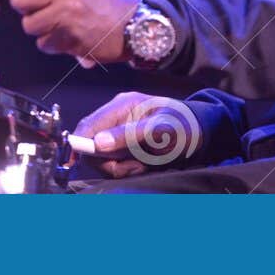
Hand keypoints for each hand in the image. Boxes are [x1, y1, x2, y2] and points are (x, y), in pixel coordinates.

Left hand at [8, 0, 134, 64]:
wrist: (138, 25)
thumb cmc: (114, 2)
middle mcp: (65, 0)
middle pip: (24, 14)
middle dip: (31, 15)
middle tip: (44, 13)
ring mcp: (68, 23)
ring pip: (34, 32)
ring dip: (45, 31)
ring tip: (62, 25)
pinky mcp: (73, 43)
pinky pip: (49, 46)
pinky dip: (57, 44)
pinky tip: (71, 36)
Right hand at [74, 92, 204, 177]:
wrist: (202, 131)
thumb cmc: (184, 125)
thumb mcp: (160, 130)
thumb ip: (129, 135)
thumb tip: (99, 144)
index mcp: (121, 106)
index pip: (90, 124)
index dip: (78, 143)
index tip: (73, 161)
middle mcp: (117, 117)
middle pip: (93, 143)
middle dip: (108, 161)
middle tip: (131, 167)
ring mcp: (121, 131)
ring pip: (103, 155)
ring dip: (119, 167)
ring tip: (141, 165)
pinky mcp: (126, 144)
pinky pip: (114, 160)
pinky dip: (125, 168)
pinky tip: (141, 165)